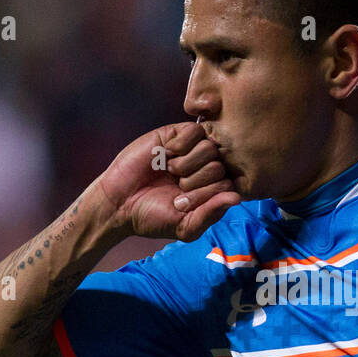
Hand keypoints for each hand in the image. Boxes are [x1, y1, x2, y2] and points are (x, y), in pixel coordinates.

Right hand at [95, 121, 241, 241]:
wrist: (120, 203)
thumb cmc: (153, 217)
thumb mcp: (186, 226)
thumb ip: (212, 213)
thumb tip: (237, 198)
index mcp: (212, 191)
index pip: (229, 185)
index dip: (208, 195)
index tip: (184, 204)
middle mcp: (205, 169)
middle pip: (220, 166)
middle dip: (196, 181)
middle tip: (175, 187)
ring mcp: (192, 150)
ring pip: (210, 147)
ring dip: (187, 163)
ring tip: (170, 171)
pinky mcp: (176, 134)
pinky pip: (195, 130)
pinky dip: (181, 144)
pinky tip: (167, 153)